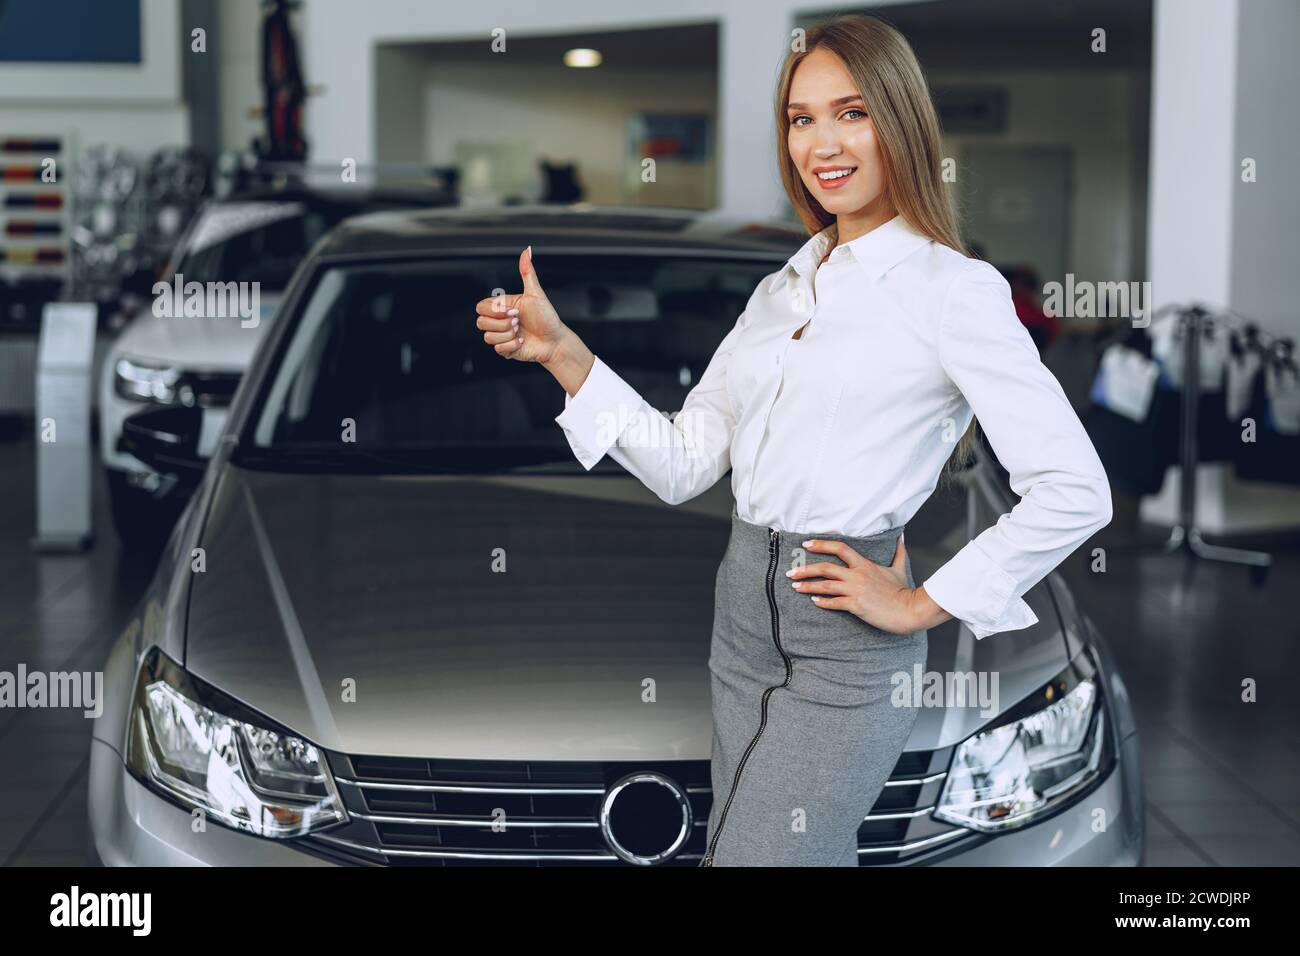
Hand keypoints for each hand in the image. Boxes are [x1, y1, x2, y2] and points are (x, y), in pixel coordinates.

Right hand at [474, 245, 569, 364]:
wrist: (556, 340)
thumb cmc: (547, 317)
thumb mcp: (536, 293)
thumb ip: (527, 272)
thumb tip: (527, 250)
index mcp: (502, 307)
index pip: (481, 307)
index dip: (494, 310)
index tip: (514, 310)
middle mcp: (499, 321)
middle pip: (480, 322)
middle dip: (501, 323)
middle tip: (518, 321)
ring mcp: (501, 336)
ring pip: (488, 337)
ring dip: (507, 334)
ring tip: (521, 331)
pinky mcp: (505, 350)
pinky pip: (498, 349)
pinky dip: (512, 345)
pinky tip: (523, 341)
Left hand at [787, 535, 920, 634]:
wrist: (910, 610)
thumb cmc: (904, 591)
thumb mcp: (899, 567)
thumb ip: (898, 551)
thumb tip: (901, 536)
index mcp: (864, 564)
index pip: (840, 548)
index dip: (822, 544)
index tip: (807, 544)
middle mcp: (857, 575)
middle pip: (825, 568)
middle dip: (805, 569)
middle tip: (791, 572)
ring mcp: (855, 590)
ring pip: (825, 586)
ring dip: (808, 586)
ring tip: (795, 587)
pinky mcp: (856, 606)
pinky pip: (834, 603)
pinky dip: (822, 602)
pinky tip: (813, 602)